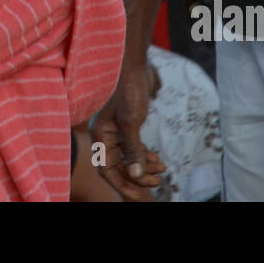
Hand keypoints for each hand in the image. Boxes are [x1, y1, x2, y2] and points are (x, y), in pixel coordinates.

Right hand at [90, 58, 165, 200]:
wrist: (133, 65)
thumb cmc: (127, 90)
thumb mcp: (131, 122)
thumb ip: (133, 149)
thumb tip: (136, 174)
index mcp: (100, 136)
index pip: (107, 170)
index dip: (122, 185)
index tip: (139, 197)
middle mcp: (105, 136)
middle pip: (119, 167)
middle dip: (138, 177)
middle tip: (158, 181)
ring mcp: (116, 131)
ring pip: (128, 159)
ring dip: (145, 166)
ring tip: (162, 169)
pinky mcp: (126, 125)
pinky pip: (133, 149)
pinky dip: (145, 156)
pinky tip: (158, 159)